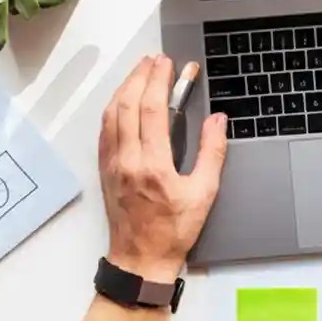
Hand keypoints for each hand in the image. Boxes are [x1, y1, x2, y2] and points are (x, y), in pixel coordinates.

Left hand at [99, 55, 227, 281]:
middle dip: (140, 76)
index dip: (160, 81)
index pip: (152, 110)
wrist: (140, 260)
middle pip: (127, 104)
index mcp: (153, 165)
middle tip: (155, 61)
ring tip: (139, 72)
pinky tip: (124, 100)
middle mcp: (127, 160)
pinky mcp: (105, 170)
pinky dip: (114, 108)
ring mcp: (112, 164)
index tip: (169, 65)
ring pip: (111, 114)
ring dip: (125, 88)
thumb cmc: (174, 231)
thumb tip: (217, 120)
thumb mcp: (204, 193)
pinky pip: (105, 130)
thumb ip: (212, 153)